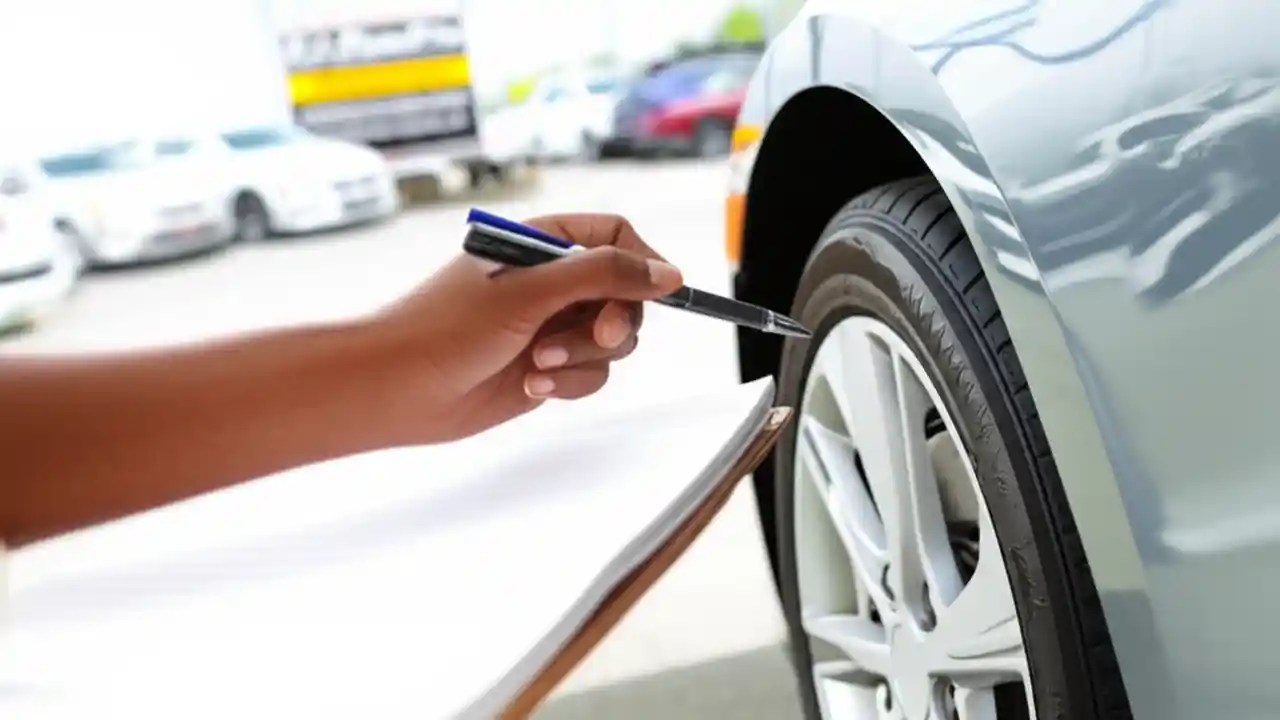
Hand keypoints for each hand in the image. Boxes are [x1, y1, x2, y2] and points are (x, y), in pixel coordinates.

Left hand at [372, 213, 683, 442]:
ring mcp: (550, 325)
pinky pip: (591, 374)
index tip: (658, 290)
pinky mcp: (546, 366)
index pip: (615, 235)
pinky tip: (531, 384)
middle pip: (624, 292)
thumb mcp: (531, 290)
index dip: (642, 261)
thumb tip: (669, 274)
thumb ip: (604, 275)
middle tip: (600, 334)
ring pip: (612, 341)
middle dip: (614, 320)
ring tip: (539, 361)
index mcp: (542, 243)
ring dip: (584, 356)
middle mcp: (551, 281)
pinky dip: (569, 381)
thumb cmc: (446, 326)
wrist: (397, 389)